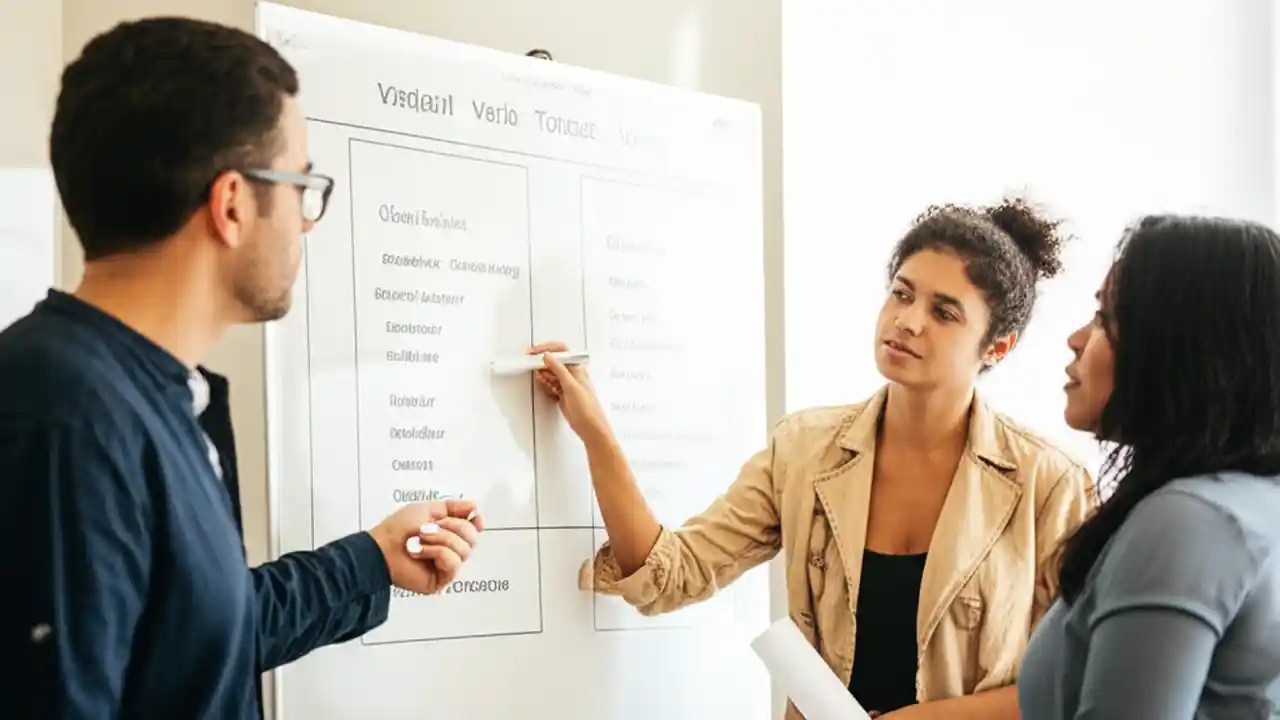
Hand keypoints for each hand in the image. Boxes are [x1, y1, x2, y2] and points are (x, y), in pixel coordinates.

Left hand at [368, 500, 482, 593]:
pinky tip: (419, 552)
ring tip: (420, 538)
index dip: (475, 522)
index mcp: (447, 533)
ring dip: (441, 539)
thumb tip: (474, 508)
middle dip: (452, 527)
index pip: (473, 529)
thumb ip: (453, 507)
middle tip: (428, 527)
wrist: (381, 547)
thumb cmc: (398, 529)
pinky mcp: (441, 579)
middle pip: (472, 537)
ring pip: (465, 549)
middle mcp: (449, 549)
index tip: (473, 515)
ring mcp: (446, 566)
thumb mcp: (427, 509)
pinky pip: (453, 562)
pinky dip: (436, 552)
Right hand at [528, 341, 613, 447]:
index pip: (562, 351)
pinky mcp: (562, 394)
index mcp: (577, 368)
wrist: (590, 427)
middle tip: (529, 360)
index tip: (535, 351)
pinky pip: (551, 385)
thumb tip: (548, 356)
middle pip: (554, 362)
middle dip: (542, 360)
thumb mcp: (571, 386)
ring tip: (535, 372)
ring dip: (542, 372)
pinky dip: (545, 383)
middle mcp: (572, 375)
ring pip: (551, 373)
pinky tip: (542, 383)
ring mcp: (567, 385)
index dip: (547, 348)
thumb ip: (559, 370)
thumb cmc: (588, 408)